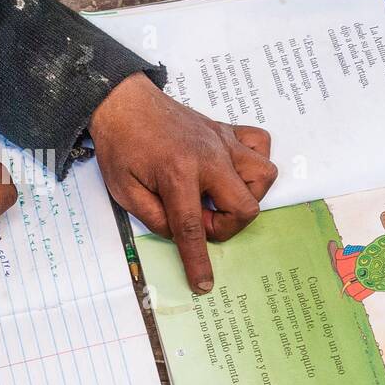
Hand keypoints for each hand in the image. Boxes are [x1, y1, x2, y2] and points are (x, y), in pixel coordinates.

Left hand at [89, 73, 277, 292]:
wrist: (123, 101)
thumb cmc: (120, 144)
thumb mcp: (123, 190)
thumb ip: (155, 218)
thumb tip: (181, 234)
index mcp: (177, 174)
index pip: (193, 228)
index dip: (198, 260)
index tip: (203, 284)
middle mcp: (208, 157)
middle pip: (244, 206)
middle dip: (225, 225)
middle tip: (199, 218)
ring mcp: (222, 141)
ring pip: (264, 175)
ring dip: (246, 195)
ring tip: (218, 196)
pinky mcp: (225, 130)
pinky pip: (261, 144)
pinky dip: (254, 162)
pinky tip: (232, 172)